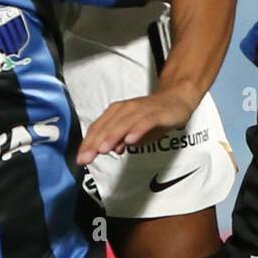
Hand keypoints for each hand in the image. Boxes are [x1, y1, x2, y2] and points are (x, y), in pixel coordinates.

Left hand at [76, 86, 199, 165]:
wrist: (176, 99)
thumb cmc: (151, 116)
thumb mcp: (132, 130)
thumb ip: (120, 140)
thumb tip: (110, 150)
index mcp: (117, 112)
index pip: (99, 128)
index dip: (88, 143)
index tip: (81, 159)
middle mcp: (127, 109)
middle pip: (108, 126)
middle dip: (96, 143)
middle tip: (87, 158)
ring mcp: (142, 110)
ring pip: (124, 123)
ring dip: (113, 136)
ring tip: (103, 150)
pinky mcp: (157, 113)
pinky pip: (145, 122)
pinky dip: (137, 130)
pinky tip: (130, 140)